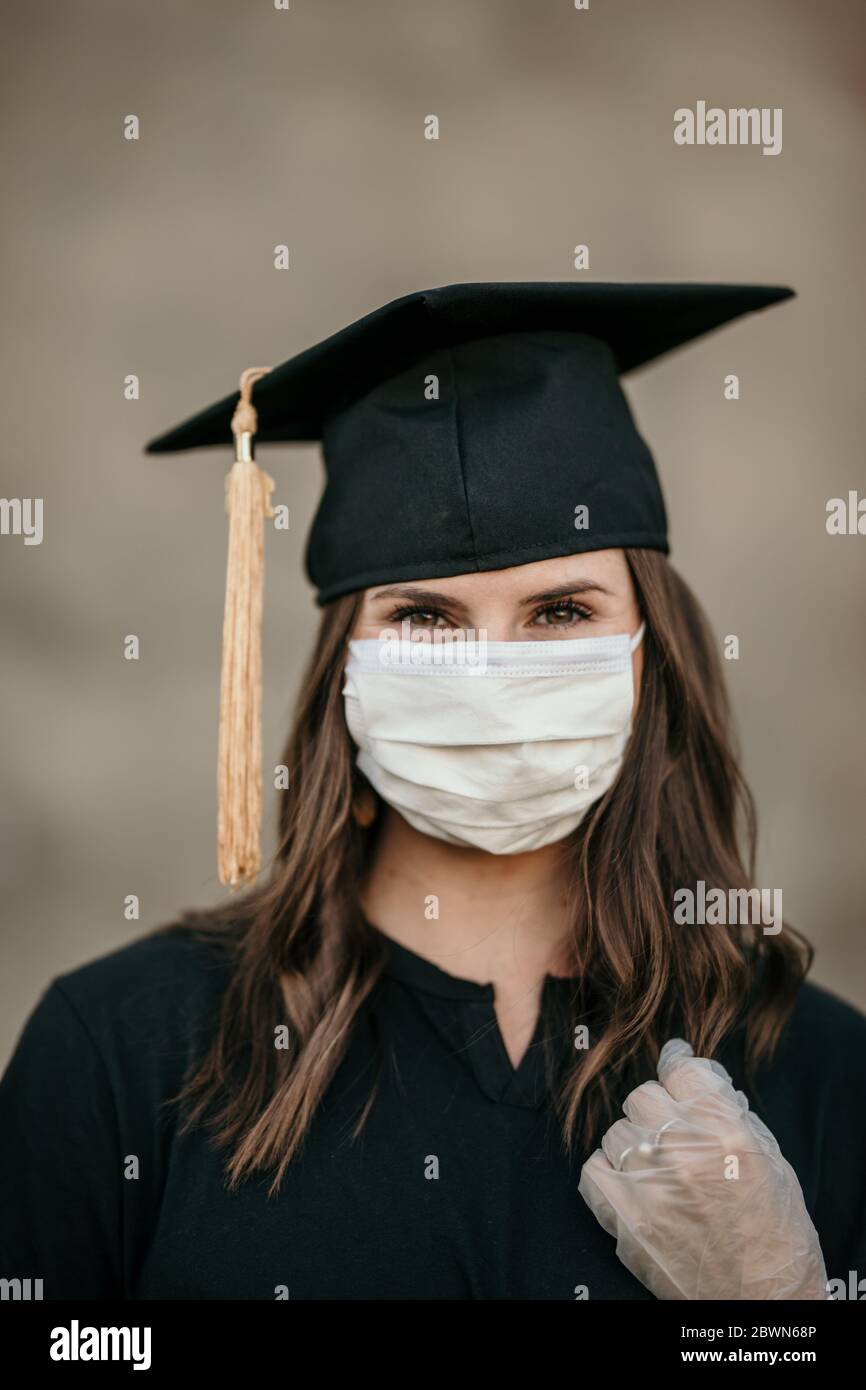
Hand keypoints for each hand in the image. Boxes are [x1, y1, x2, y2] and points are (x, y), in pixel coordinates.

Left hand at [578, 1038, 827, 1299]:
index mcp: (727, 1132)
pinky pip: (593, 1171)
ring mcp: (651, 1185)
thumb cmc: (776, 1236)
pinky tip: (630, 1184)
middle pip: (643, 1096)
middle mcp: (685, 1152)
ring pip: (617, 1132)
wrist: (762, 1304)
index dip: (679, 1067)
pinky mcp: (626, 1220)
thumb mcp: (773, 1162)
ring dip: (634, 1145)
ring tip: (658, 1169)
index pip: (684, 1070)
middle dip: (658, 1112)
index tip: (675, 1065)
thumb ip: (734, 1115)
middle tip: (673, 1135)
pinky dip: (607, 1173)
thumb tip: (699, 1075)